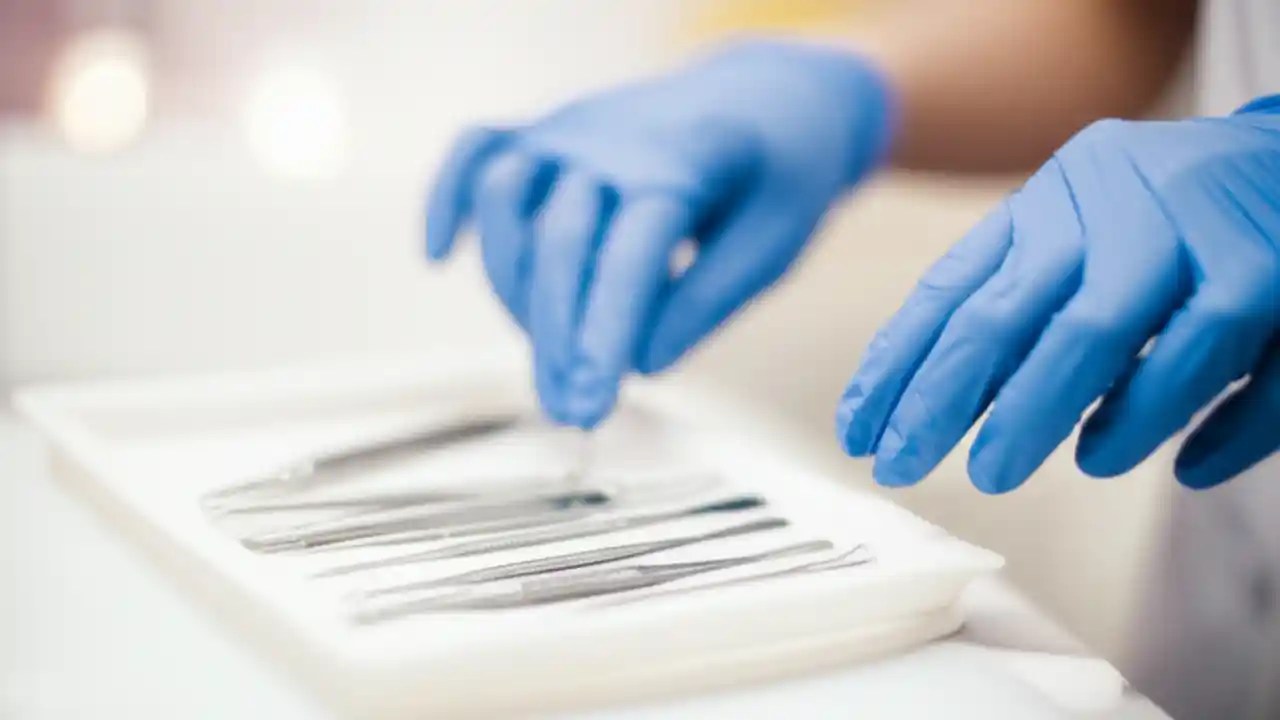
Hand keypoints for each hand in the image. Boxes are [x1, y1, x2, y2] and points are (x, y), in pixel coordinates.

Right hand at [427, 40, 893, 426]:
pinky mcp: (547, 129)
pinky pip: (476, 150)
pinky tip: (442, 255)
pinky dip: (448, 199)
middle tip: (573, 412)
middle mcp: (616, 138)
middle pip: (559, 239)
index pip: (630, 253)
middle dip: (558, 339)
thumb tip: (642, 363)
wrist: (771, 96)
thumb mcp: (775, 243)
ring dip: (512, 289)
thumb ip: (707, 301)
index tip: (591, 406)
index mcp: (688, 162)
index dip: (603, 333)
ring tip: (553, 353)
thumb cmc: (781, 176)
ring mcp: (574, 128)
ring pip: (506, 202)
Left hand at [837, 96, 1279, 492]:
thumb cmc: (1170, 212)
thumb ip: (1015, 301)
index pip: (960, 288)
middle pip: (1022, 314)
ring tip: (1002, 472)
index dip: (901, 366)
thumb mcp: (1076, 230)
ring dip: (1057, 418)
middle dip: (950, 400)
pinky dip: (1208, 428)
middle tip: (907, 466)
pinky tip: (1180, 469)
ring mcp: (1207, 236)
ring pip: (1116, 340)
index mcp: (1060, 195)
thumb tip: (935, 402)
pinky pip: (1242, 368)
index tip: (859, 432)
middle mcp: (1124, 207)